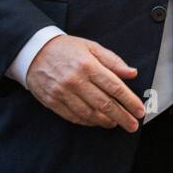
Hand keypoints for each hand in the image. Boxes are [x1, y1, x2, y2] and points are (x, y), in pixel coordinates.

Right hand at [25, 34, 144, 130]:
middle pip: (104, 104)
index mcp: (88, 65)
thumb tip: (132, 73)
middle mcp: (75, 80)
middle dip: (122, 116)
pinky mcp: (52, 101)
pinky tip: (97, 121)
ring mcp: (63, 92)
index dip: (129, 101)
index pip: (114, 87)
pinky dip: (88, 122)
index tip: (139, 110)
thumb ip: (113, 61)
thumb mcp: (91, 47)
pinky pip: (74, 117)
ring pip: (89, 113)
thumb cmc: (65, 48)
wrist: (33, 51)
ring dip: (106, 121)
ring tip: (116, 123)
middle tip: (133, 125)